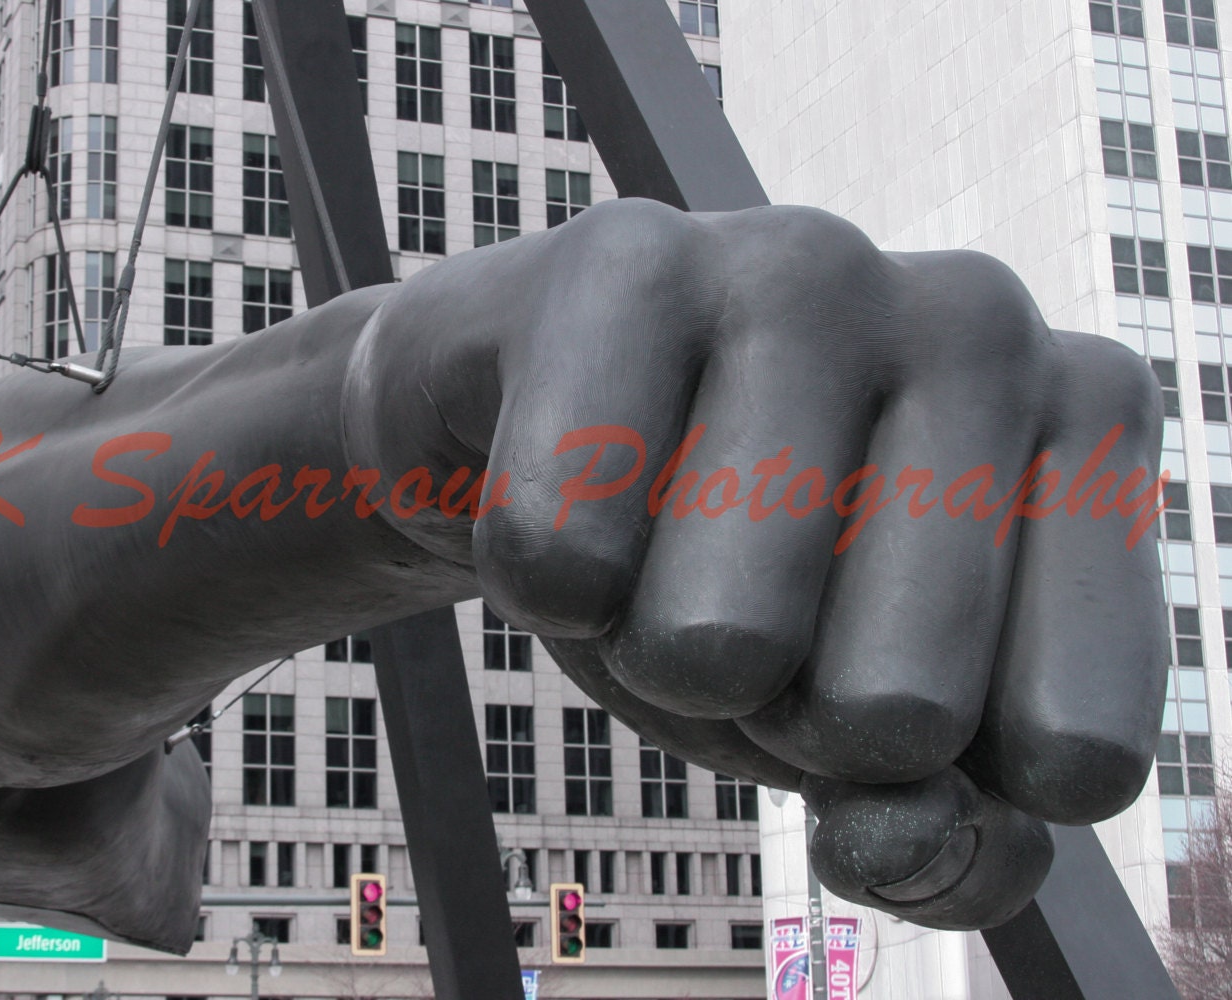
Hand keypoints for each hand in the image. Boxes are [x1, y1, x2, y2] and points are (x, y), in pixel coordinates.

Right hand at [348, 199, 1168, 928]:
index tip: (866, 685)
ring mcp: (805, 263)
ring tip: (644, 541)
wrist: (527, 431)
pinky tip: (548, 491)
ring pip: (722, 636)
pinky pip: (563, 547)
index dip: (932, 786)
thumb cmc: (716, 573)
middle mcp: (981, 317)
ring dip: (647, 652)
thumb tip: (912, 841)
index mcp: (1085, 429)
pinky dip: (538, 586)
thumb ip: (938, 839)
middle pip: (892, 710)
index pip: (1073, 753)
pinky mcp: (624, 254)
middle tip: (733, 602)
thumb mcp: (847, 732)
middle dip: (774, 716)